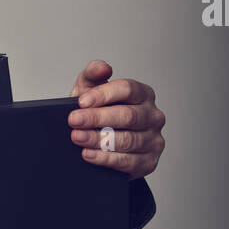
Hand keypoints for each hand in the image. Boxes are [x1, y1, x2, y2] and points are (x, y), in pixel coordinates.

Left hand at [67, 59, 164, 180]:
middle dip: (97, 118)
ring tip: (78, 137)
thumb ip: (93, 75)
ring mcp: (153, 139)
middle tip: (74, 121)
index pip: (127, 89)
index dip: (103, 95)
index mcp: (143, 94)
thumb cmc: (99, 113)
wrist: (104, 144)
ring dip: (98, 139)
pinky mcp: (149, 161)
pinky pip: (128, 161)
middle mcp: (153, 116)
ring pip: (127, 140)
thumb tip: (102, 68)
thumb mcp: (91, 92)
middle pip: (127, 115)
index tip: (81, 102)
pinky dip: (105, 158)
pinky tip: (89, 154)